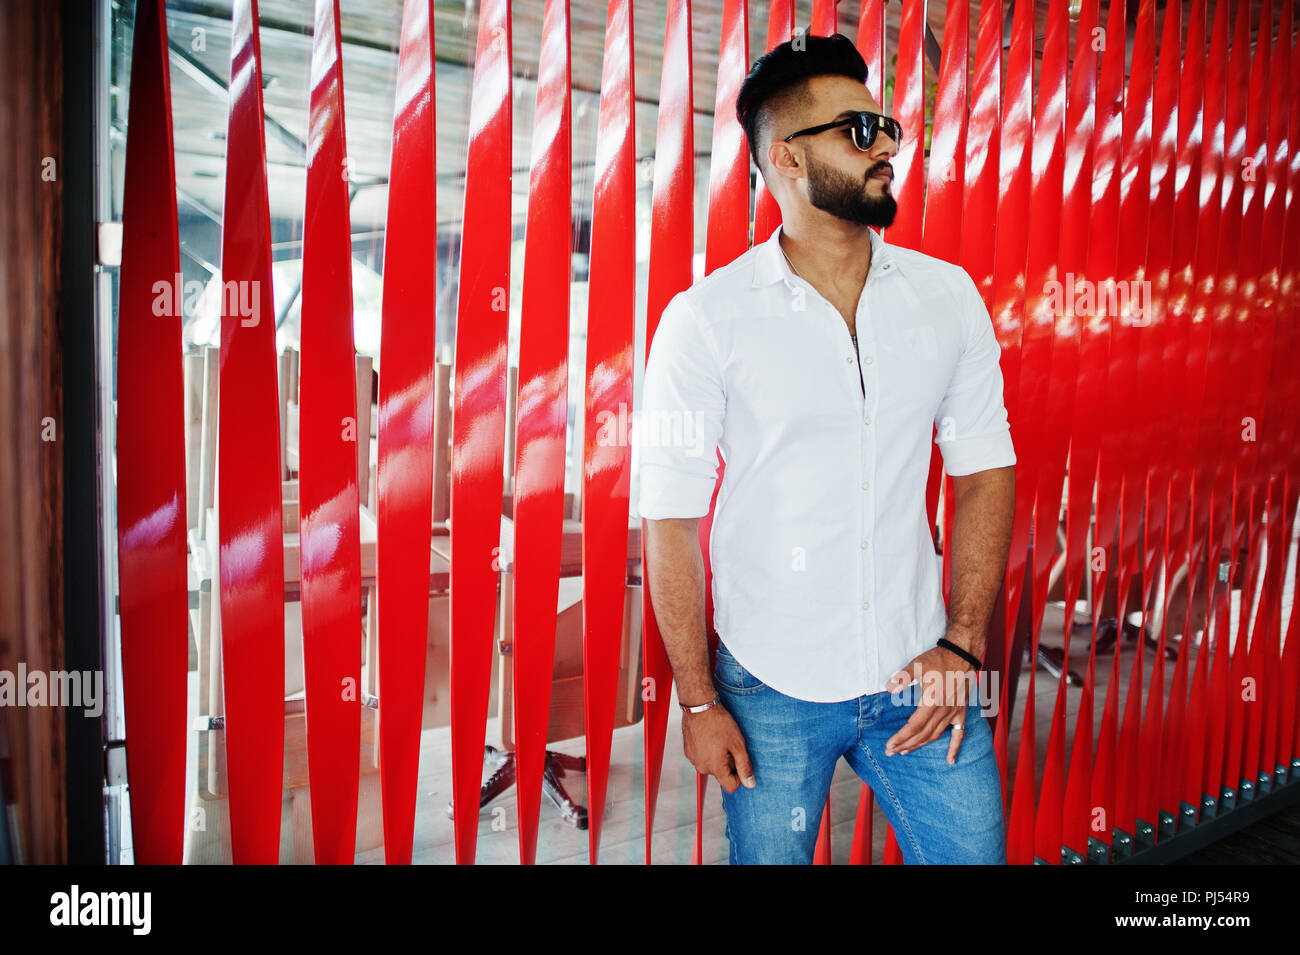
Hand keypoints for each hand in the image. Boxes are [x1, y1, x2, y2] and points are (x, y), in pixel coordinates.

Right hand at [682, 704, 755, 792]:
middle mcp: (702, 767)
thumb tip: (750, 784)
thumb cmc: (719, 723)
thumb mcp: (738, 744)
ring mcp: (693, 759)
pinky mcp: (688, 751)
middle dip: (728, 764)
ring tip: (720, 739)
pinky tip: (711, 737)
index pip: (730, 787)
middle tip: (730, 745)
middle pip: (721, 775)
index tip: (740, 762)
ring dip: (718, 757)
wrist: (699, 706)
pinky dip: (708, 751)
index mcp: (715, 768)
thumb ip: (744, 766)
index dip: (740, 777)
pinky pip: (702, 757)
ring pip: (711, 766)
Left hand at [883, 644, 976, 764]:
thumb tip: (888, 688)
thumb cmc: (939, 659)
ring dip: (920, 745)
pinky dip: (955, 748)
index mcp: (933, 701)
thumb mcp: (918, 664)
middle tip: (891, 752)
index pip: (914, 725)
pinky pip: (959, 734)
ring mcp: (954, 712)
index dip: (901, 737)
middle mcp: (944, 710)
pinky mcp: (961, 712)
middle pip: (923, 734)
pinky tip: (950, 760)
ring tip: (906, 751)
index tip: (890, 746)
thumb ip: (903, 677)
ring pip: (936, 735)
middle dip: (906, 744)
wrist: (962, 654)